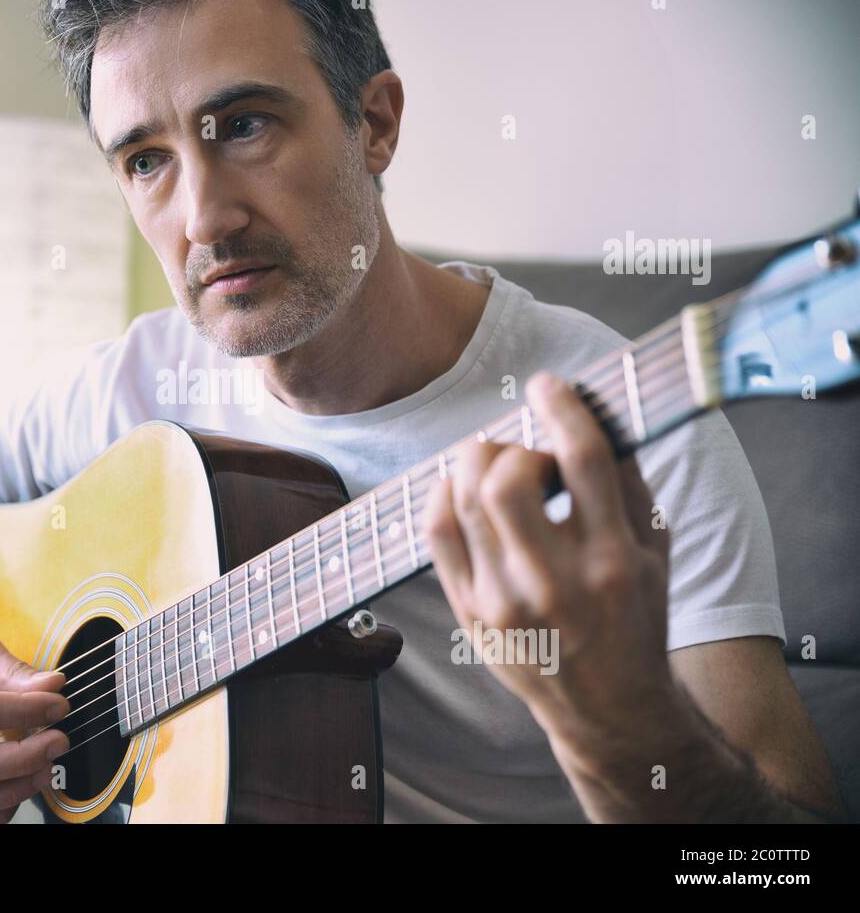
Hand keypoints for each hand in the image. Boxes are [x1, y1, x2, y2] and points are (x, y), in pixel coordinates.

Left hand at [423, 371, 675, 740]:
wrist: (607, 706)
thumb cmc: (635, 618)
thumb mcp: (656, 550)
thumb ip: (627, 480)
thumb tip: (591, 408)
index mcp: (612, 561)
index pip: (581, 462)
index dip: (561, 408)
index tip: (548, 386)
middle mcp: (555, 584)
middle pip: (506, 481)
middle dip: (511, 447)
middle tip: (525, 455)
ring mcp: (503, 602)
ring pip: (463, 500)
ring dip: (476, 462)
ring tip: (497, 466)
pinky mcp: (469, 612)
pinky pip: (437, 530)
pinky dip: (445, 492)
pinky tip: (464, 489)